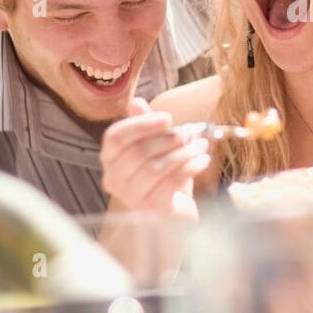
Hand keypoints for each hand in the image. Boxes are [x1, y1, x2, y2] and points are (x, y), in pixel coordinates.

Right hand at [99, 98, 208, 216]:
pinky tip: (203, 161)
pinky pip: (170, 183)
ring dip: (183, 153)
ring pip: (155, 168)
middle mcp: (113, 178)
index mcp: (109, 158)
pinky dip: (189, 169)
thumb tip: (136, 102)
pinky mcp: (150, 208)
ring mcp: (130, 196)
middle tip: (191, 132)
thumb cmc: (162, 173)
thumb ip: (145, 124)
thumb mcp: (155, 145)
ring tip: (201, 145)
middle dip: (168, 139)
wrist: (174, 209)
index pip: (115, 137)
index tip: (167, 118)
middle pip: (138, 152)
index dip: (141, 124)